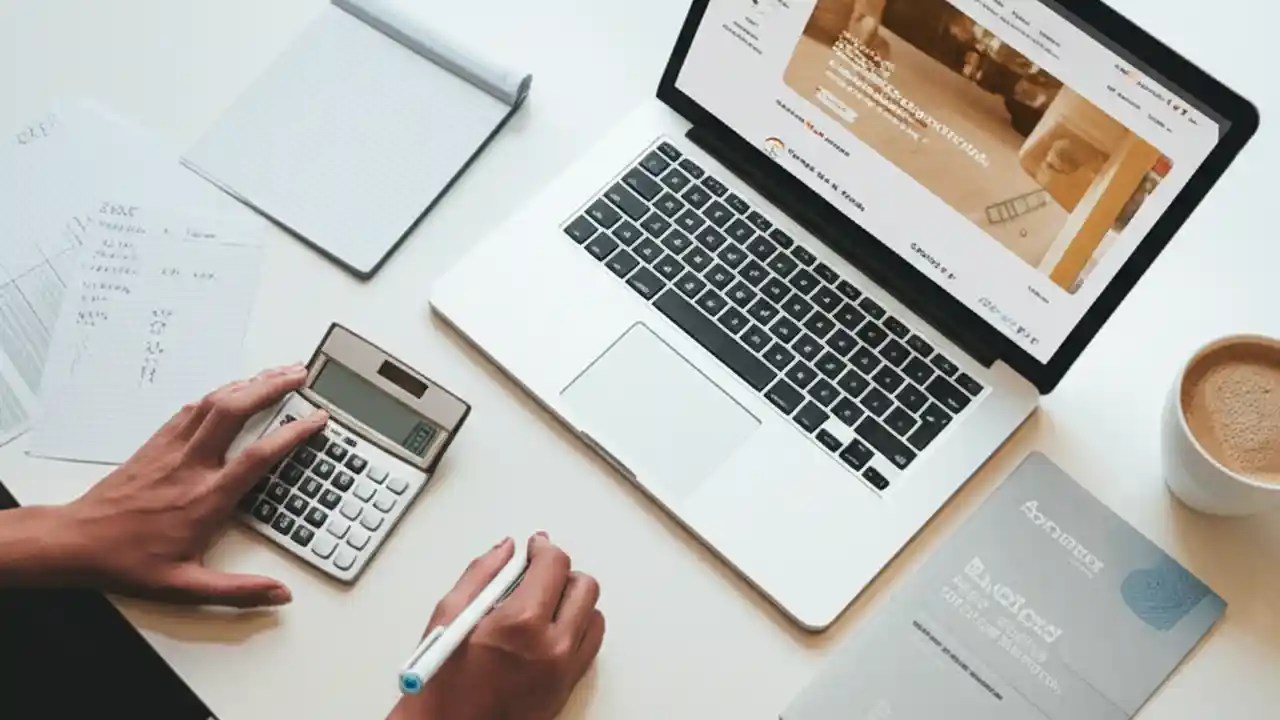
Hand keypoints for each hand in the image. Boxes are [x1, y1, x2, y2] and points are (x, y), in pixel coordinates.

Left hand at [27, 365, 326, 606]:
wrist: (75, 543)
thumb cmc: (127, 562)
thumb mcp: (185, 587)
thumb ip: (238, 591)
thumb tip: (278, 593)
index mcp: (206, 498)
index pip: (259, 456)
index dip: (293, 433)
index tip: (317, 420)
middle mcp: (191, 466)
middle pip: (236, 410)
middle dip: (271, 386)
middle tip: (299, 375)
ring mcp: (172, 451)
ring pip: (214, 402)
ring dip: (247, 383)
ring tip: (274, 373)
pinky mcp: (155, 445)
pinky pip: (192, 409)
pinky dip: (217, 394)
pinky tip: (229, 391)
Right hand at [389, 534, 605, 719]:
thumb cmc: (442, 684)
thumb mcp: (449, 616)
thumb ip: (482, 574)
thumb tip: (505, 549)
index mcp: (520, 623)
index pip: (554, 564)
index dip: (543, 548)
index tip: (534, 547)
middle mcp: (551, 646)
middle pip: (583, 586)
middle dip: (560, 573)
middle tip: (537, 574)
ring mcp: (563, 669)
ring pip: (592, 613)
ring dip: (571, 600)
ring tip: (542, 604)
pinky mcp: (567, 686)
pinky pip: (590, 643)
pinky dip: (577, 628)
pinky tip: (549, 628)